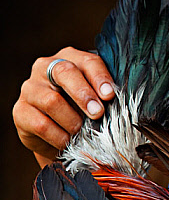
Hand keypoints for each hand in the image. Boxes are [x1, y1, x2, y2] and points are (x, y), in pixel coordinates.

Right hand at [12, 47, 114, 165]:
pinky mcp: (20, 111)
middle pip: (64, 72)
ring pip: (52, 101)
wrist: (57, 134)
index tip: (110, 95)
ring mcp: (30, 88)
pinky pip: (41, 124)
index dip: (100, 77)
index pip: (87, 61)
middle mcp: (45, 68)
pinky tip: (68, 141)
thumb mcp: (94, 98)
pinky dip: (58, 136)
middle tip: (97, 113)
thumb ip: (103, 94)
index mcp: (69, 58)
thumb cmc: (81, 110)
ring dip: (72, 120)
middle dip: (84, 94)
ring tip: (82, 131)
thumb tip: (117, 100)